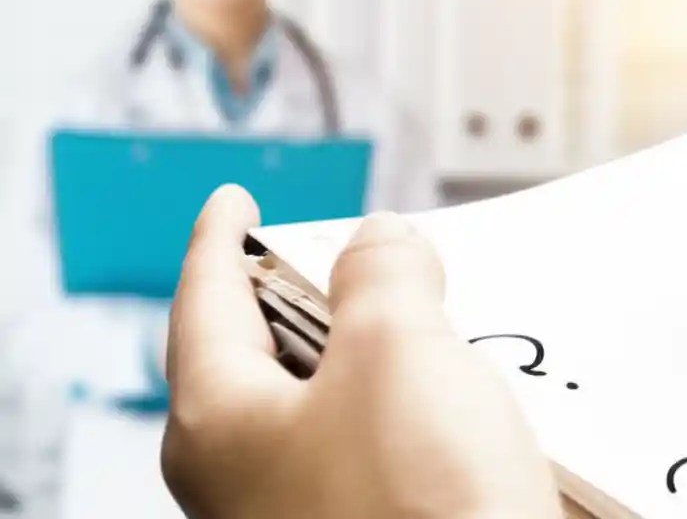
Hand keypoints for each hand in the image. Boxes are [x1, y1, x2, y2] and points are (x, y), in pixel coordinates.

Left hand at [161, 185, 561, 518]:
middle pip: (276, 351)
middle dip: (330, 296)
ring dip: (396, 354)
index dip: (221, 238)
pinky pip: (390, 448)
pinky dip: (426, 409)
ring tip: (448, 322)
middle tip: (376, 255)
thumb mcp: (395, 348)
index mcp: (220, 424)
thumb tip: (379, 243)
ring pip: (344, 401)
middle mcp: (253, 477)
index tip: (233, 202)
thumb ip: (380, 273)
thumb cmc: (419, 506)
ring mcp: (315, 509)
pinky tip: (476, 400)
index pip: (206, 301)